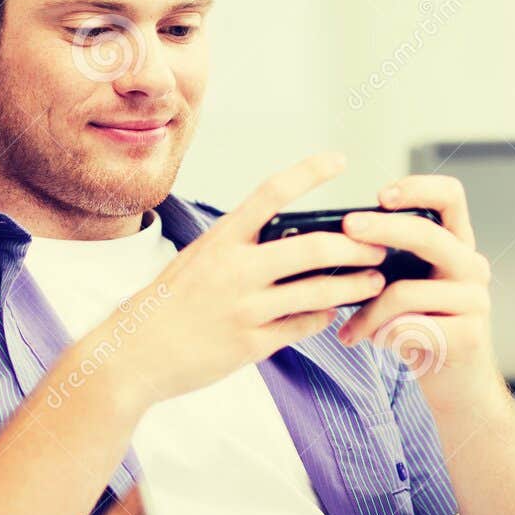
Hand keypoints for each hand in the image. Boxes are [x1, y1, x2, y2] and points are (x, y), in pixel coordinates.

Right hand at [112, 152, 390, 407]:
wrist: (133, 354)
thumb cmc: (168, 304)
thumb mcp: (197, 261)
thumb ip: (239, 249)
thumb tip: (292, 242)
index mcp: (220, 240)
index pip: (270, 193)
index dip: (309, 172)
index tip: (339, 160)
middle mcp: (233, 269)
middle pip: (313, 246)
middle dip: (357, 245)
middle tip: (381, 244)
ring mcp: (244, 308)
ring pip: (319, 291)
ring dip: (354, 285)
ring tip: (374, 281)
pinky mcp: (250, 344)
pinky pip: (303, 326)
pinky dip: (323, 316)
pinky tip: (332, 312)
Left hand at [336, 173, 505, 414]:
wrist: (454, 382)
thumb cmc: (417, 326)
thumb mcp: (402, 285)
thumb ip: (384, 261)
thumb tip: (329, 243)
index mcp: (454, 245)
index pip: (451, 197)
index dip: (418, 187)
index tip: (381, 193)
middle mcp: (471, 265)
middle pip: (428, 234)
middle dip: (381, 229)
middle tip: (347, 228)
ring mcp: (475, 300)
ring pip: (406, 291)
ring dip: (368, 312)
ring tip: (349, 329)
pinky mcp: (470, 335)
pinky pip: (409, 327)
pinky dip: (381, 335)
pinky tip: (371, 343)